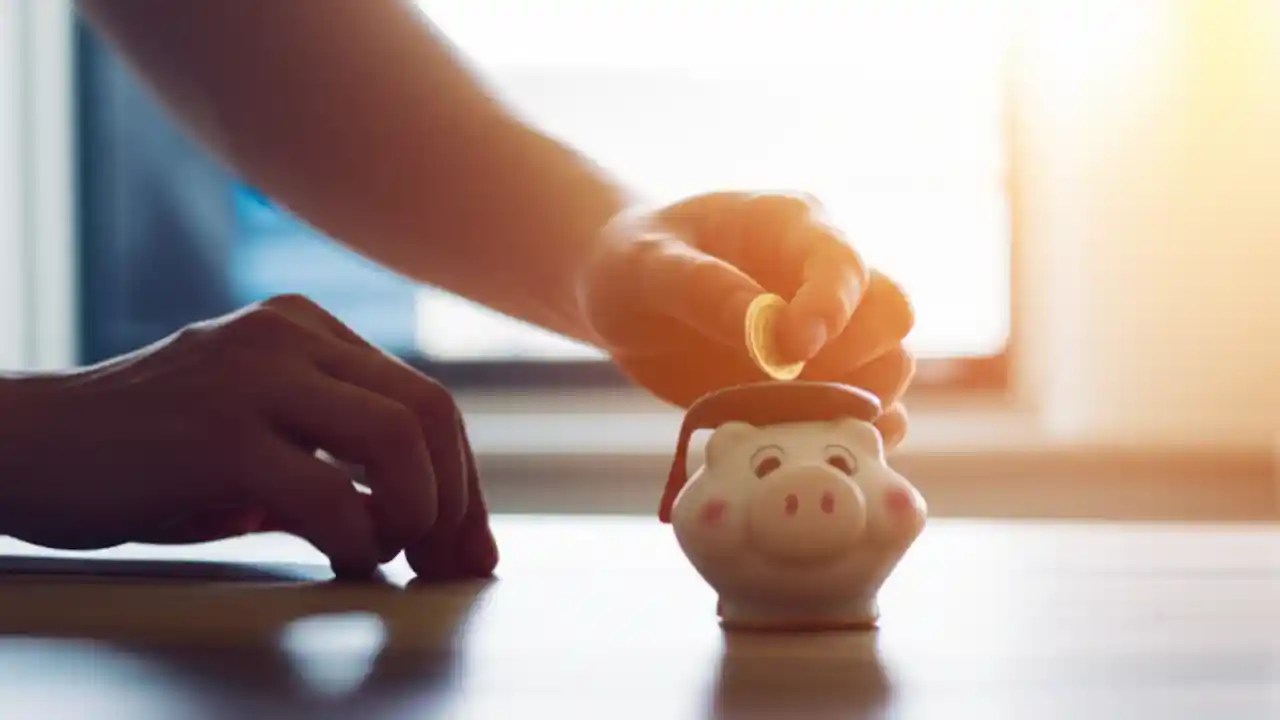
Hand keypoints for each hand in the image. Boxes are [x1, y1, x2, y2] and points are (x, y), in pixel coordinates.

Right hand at [0, 295, 494, 579]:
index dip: (464, 481)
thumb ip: (339, 455)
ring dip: (420, 514)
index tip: (471, 545)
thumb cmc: (151, 454)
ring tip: (392, 555)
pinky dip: (361, 541)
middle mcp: (287, 336)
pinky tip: (347, 561)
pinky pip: (333, 495)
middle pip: (430, 412)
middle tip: (453, 565)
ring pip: (399, 438)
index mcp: (305, 329)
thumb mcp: (258, 431)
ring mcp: (253, 379)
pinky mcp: (218, 438)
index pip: (426, 400)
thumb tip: (437, 523)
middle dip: (458, 502)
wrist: (28, 446)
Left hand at [579, 192, 914, 446]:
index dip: (831, 309)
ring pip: (890, 369)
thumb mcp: (649, 264)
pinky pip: (865, 414)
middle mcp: (825, 279)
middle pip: (891, 316)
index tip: (792, 350)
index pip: (844, 264)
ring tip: (793, 422)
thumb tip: (770, 335)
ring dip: (856, 405)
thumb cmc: (634, 263)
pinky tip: (806, 448)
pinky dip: (850, 438)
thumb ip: (705, 288)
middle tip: (792, 385)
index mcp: (794, 226)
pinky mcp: (816, 385)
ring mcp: (829, 336)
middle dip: (857, 359)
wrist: (625, 300)